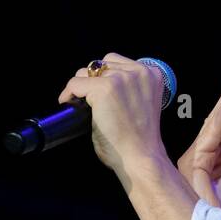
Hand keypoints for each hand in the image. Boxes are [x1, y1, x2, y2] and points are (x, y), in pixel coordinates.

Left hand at [57, 53, 167, 175]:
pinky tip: (70, 104)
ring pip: (86, 72)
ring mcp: (121, 79)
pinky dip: (69, 94)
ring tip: (81, 103)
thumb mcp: (142, 103)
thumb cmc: (140, 140)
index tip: (99, 92)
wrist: (141, 157)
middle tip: (88, 100)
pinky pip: (75, 83)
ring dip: (82, 87)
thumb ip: (130, 89)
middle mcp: (138, 72)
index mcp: (152, 74)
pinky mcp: (104, 88)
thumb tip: (103, 85)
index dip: (105, 77)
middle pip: (101, 64)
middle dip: (92, 80)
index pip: (118, 62)